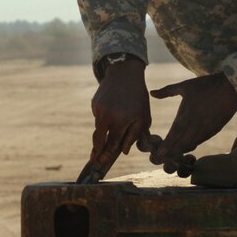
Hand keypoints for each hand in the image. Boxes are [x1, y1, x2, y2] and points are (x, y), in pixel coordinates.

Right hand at [87, 57, 149, 178]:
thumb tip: (124, 151)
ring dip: (102, 132)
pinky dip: (103, 118)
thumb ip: (135, 135)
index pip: (112, 142)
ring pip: (98, 127)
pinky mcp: (94, 103)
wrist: (125, 74)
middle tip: (93, 159)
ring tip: (111, 126)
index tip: (101, 162)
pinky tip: (112, 110)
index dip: (106, 153)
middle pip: (98, 138)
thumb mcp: (143, 116)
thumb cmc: (138, 98)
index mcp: (121, 119)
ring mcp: (99, 109)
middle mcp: (108, 115)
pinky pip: (98, 116)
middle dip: (96, 150)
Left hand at [149, 73, 236, 168]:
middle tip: (162, 159)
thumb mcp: (185, 86)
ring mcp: (205, 129)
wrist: (231, 89)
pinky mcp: (213, 130)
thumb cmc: (207, 85)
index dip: (167, 145)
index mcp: (187, 113)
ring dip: (181, 151)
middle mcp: (195, 124)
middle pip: (182, 143)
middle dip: (172, 152)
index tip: (159, 153)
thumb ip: (167, 91)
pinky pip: (200, 141)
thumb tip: (152, 93)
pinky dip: (192, 146)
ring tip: (171, 156)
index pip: (174, 133)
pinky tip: (186, 148)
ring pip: (191, 144)